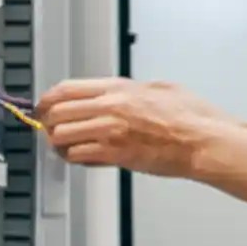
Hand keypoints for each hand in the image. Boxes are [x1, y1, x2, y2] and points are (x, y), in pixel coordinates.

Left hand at [36, 77, 227, 176]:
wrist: (203, 141)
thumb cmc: (192, 117)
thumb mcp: (162, 88)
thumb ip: (136, 89)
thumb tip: (125, 93)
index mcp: (119, 87)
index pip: (67, 89)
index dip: (48, 99)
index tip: (44, 106)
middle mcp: (109, 107)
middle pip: (57, 112)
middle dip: (49, 122)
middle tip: (50, 129)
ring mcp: (110, 132)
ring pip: (62, 136)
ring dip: (59, 142)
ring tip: (65, 146)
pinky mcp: (115, 155)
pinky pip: (79, 156)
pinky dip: (75, 158)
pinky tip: (82, 157)